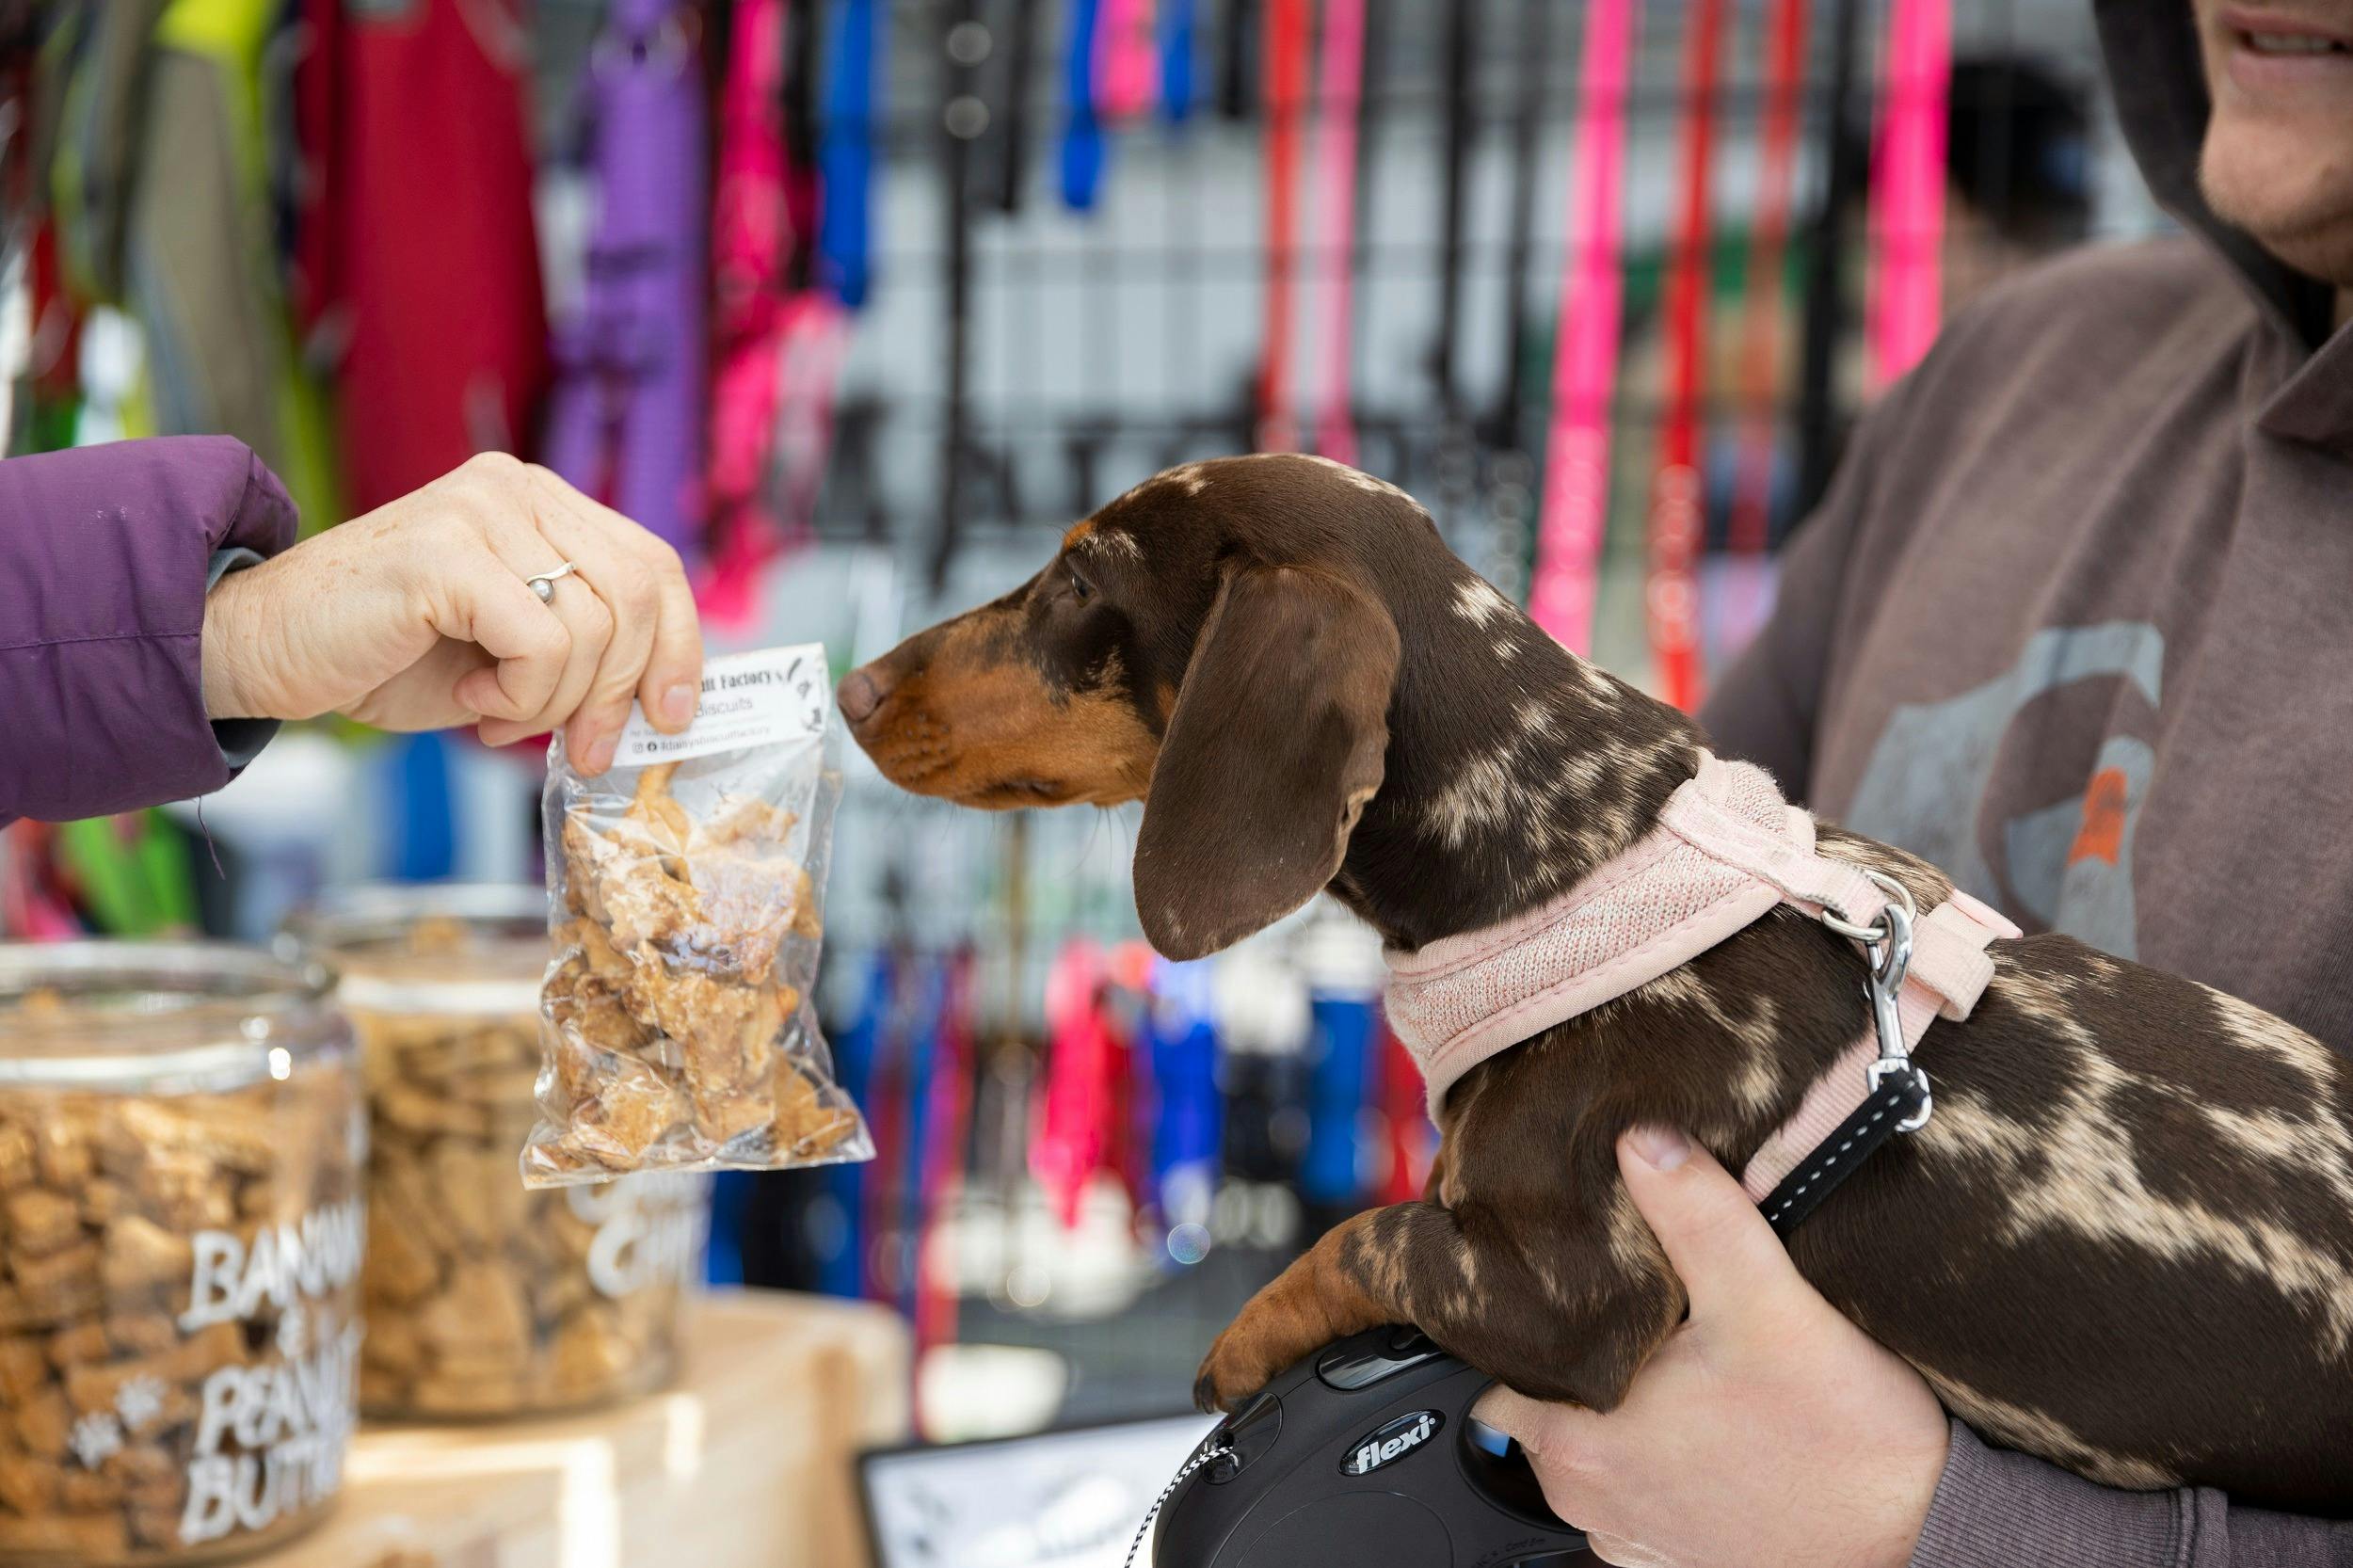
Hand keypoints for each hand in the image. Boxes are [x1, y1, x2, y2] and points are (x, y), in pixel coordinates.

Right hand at [200, 452, 701, 772]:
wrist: (265, 650)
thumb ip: (584, 648)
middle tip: (582, 747)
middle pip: (637, 594)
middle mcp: (516, 488)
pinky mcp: (447, 551)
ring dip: (553, 702)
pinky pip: (541, 643)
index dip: (680, 645)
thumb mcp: (511, 650)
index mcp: (541, 501)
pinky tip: (472, 700)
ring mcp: (481, 510)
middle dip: (620, 691)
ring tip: (496, 712)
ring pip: (590, 628)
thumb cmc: (388, 656)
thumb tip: (665, 699)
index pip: (654, 563)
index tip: (671, 715)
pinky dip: (519, 695)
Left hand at [1472, 1127, 1948, 1567]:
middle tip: (1639, 1309)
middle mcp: (1592, 1501)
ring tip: (1677, 1359)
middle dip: (1580, 1359)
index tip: (1564, 1287)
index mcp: (1582, 1443)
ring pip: (1592, 1451)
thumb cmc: (1847, 1443)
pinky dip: (1662, 1458)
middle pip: (1543, 1406)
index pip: (1498, 1373)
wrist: (1929, 1531)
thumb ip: (1698, 1215)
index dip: (1526, 1324)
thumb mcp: (1769, 1303)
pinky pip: (1642, 1492)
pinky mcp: (1684, 1555)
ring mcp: (1635, 1536)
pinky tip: (1711, 1419)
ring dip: (1622, 1411)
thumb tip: (1641, 1142)